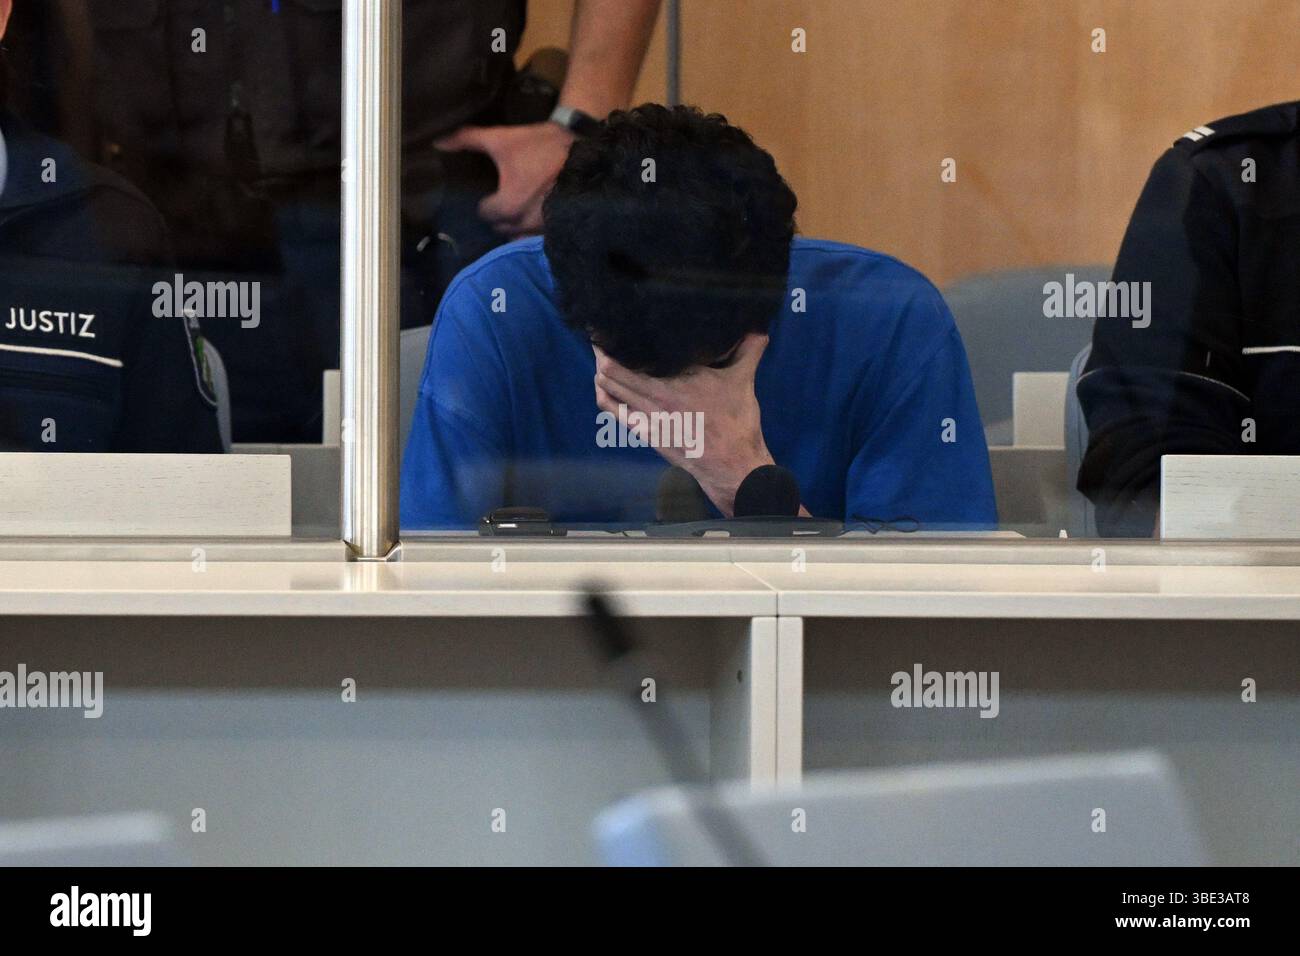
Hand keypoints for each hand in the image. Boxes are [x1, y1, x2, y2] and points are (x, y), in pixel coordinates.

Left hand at [435, 122, 575, 235]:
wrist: (588, 151)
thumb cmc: (544, 146)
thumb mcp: (504, 139)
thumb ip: (468, 140)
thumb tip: (438, 142)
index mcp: (507, 206)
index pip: (484, 214)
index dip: (484, 201)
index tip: (489, 192)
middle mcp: (524, 225)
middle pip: (500, 227)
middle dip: (499, 215)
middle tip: (504, 198)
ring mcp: (543, 231)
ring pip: (519, 235)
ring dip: (516, 224)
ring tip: (520, 207)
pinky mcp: (560, 230)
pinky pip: (538, 238)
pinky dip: (534, 228)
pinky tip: (537, 213)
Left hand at [593, 334, 774, 516]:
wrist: (731, 466)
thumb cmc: (736, 422)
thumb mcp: (742, 382)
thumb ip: (748, 351)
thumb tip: (759, 327)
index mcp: (674, 384)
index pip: (632, 360)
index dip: (618, 343)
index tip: (611, 327)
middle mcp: (655, 400)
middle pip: (611, 374)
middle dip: (602, 355)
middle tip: (600, 339)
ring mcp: (647, 420)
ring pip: (608, 393)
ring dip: (601, 376)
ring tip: (602, 359)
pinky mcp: (646, 435)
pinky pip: (616, 413)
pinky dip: (608, 398)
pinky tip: (606, 389)